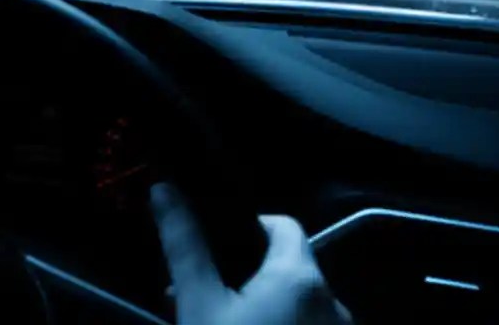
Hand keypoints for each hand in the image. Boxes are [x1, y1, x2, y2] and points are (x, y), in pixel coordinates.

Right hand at [151, 183, 350, 324]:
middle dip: (242, 276)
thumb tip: (164, 188)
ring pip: (294, 306)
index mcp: (301, 275)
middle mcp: (334, 301)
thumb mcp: (200, 305)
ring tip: (215, 324)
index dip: (246, 226)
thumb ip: (185, 245)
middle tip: (196, 296)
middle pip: (286, 268)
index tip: (211, 246)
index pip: (282, 224)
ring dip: (258, 308)